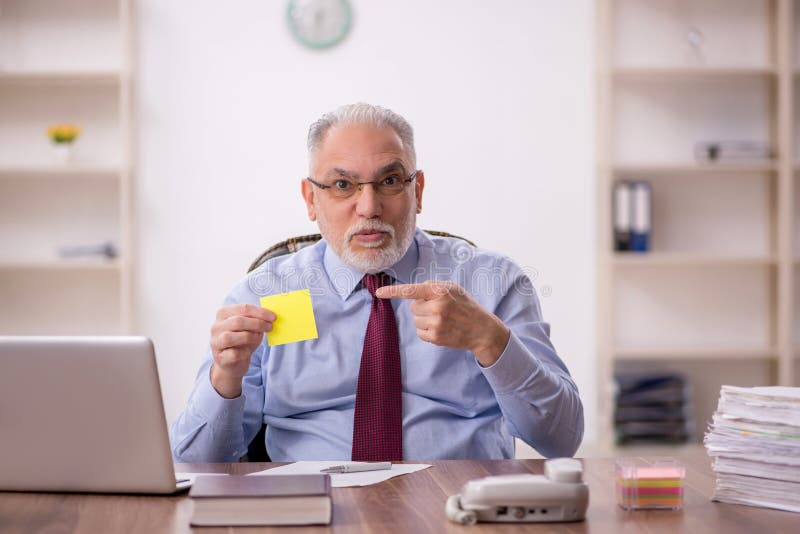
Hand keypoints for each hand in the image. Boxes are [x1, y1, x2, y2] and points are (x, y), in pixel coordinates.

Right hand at [209, 304, 274, 397]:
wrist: (233, 363)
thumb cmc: (242, 342)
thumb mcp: (251, 328)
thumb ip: (257, 320)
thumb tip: (270, 317)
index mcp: (223, 314)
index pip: (242, 308)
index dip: (260, 312)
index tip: (273, 317)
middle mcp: (216, 327)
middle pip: (237, 321)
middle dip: (257, 323)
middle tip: (270, 327)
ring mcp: (215, 342)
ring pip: (230, 337)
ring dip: (249, 337)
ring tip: (257, 338)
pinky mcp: (219, 357)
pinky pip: (233, 353)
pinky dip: (244, 353)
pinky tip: (247, 352)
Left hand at [376, 281, 509, 366]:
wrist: (481, 329)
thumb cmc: (465, 305)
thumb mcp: (453, 289)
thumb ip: (433, 287)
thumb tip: (413, 293)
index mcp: (440, 291)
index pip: (412, 290)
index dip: (393, 291)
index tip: (378, 292)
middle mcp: (437, 306)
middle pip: (413, 307)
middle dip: (422, 307)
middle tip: (440, 309)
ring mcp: (436, 323)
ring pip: (416, 320)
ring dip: (425, 320)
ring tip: (443, 320)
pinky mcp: (435, 337)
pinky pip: (420, 332)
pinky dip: (427, 331)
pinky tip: (442, 329)